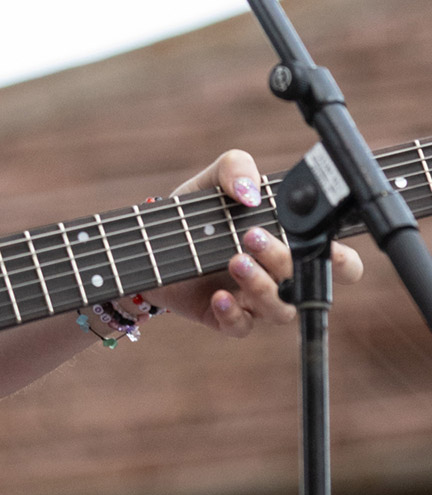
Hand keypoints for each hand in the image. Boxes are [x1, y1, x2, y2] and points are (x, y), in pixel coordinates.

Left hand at [147, 149, 363, 334]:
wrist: (153, 242)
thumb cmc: (199, 212)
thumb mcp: (213, 180)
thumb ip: (237, 168)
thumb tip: (250, 192)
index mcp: (291, 245)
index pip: (340, 261)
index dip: (342, 259)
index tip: (320, 243)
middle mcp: (281, 277)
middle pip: (312, 286)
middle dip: (288, 262)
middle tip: (253, 237)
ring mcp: (255, 300)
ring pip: (280, 310)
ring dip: (261, 285)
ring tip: (234, 260)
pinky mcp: (225, 317)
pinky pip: (242, 327)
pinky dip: (233, 314)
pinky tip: (219, 295)